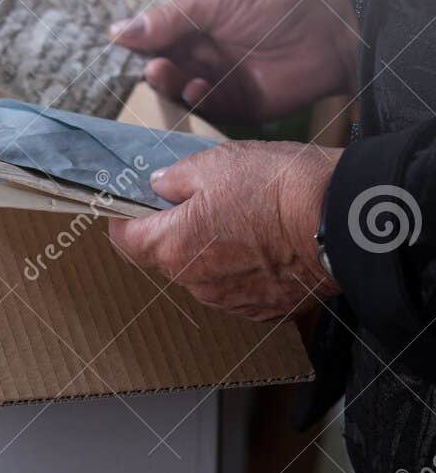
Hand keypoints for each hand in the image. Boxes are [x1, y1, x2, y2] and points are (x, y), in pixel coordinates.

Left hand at [108, 141, 341, 321]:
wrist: (346, 220)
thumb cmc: (279, 187)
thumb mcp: (218, 162)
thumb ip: (176, 178)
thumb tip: (158, 186)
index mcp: (173, 246)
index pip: (126, 241)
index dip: (127, 220)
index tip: (136, 206)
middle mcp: (195, 282)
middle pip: (167, 256)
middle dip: (177, 231)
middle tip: (206, 203)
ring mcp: (230, 301)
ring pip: (204, 274)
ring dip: (214, 252)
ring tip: (247, 222)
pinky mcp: (264, 310)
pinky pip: (241, 288)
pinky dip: (246, 270)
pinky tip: (270, 246)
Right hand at [109, 0, 358, 124]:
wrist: (331, 30)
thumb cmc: (275, 1)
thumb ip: (168, 19)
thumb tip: (116, 31)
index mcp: (194, 21)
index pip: (155, 35)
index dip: (138, 43)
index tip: (122, 48)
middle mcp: (202, 51)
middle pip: (161, 65)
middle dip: (153, 67)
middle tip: (154, 65)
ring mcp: (216, 78)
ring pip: (177, 88)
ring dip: (168, 84)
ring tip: (167, 74)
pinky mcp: (233, 103)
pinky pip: (203, 107)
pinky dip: (196, 100)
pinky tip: (200, 87)